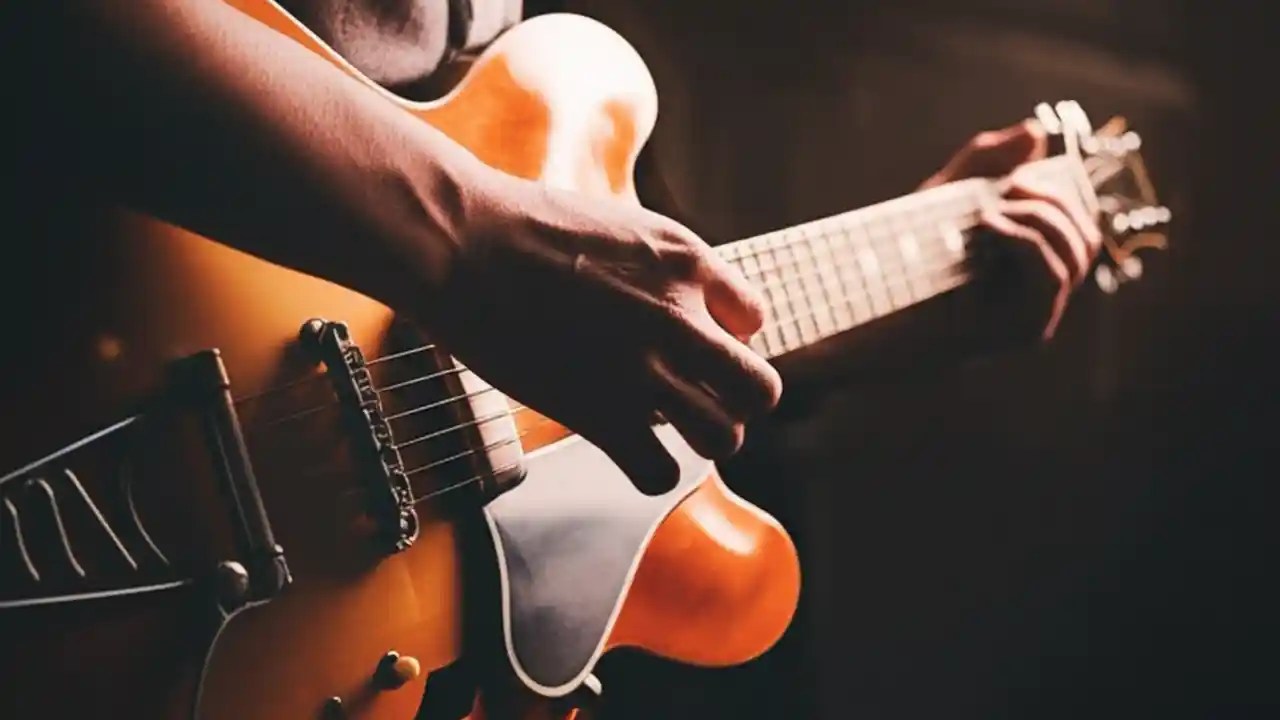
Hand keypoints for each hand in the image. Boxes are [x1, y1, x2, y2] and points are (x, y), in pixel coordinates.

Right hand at [421, 170, 782, 492]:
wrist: (465, 245)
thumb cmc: (528, 228)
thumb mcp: (625, 225)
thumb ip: (667, 267)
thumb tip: (689, 306)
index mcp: (689, 263)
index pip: (754, 320)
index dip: (725, 336)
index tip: (689, 339)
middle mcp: (680, 320)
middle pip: (758, 391)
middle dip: (736, 399)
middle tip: (699, 394)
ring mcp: (643, 373)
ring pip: (722, 439)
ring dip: (702, 438)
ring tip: (670, 426)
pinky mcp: (600, 415)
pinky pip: (660, 474)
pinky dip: (650, 470)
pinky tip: (628, 448)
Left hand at [921, 120, 1102, 341]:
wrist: (878, 298)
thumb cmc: (909, 253)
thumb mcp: (949, 194)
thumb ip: (989, 161)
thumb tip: (1036, 132)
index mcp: (1036, 261)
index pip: (1078, 223)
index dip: (1057, 192)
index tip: (1015, 176)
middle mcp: (1044, 290)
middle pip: (1085, 236)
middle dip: (1050, 201)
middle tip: (1007, 186)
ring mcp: (1042, 313)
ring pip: (1077, 252)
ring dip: (1037, 218)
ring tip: (989, 210)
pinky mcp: (1030, 329)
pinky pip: (1053, 275)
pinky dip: (1026, 241)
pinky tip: (989, 226)